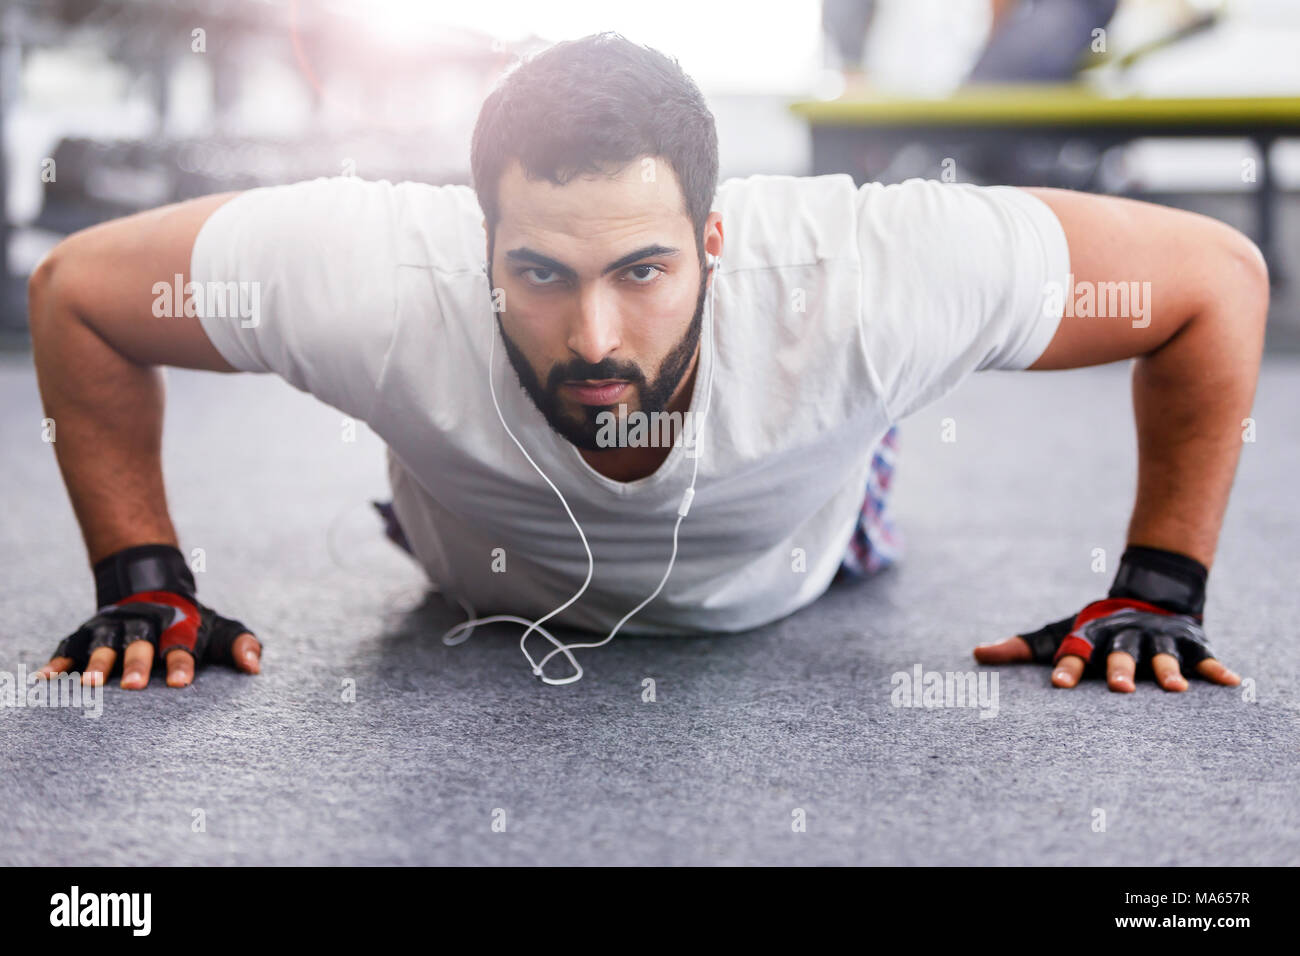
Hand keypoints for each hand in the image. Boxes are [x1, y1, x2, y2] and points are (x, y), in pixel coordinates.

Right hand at [37, 600, 261, 689]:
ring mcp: (115, 627)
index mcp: (179, 627)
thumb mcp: (222, 629)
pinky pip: (71, 646)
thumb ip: (242, 645)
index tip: (182, 683)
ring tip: (90, 683)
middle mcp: (145, 626)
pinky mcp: (89, 631)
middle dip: (136, 664)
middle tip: (133, 687)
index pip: (182, 645)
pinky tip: (46, 678)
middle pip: (141, 645)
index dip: (182, 663)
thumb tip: (255, 666)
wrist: (153, 588)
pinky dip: (59, 661)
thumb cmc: (193, 623)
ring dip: (97, 662)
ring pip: (105, 644)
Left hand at [974, 597, 1239, 692]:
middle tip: (1119, 687)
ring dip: (1168, 670)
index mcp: (1091, 636)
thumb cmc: (1094, 627)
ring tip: (1175, 689)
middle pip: (1120, 655)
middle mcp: (1124, 637)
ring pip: (1162, 656)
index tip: (1059, 684)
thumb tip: (977, 653)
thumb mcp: (1059, 632)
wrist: (1148, 595)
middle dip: (1120, 669)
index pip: (1074, 652)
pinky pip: (1205, 659)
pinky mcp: (1190, 644)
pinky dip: (1216, 670)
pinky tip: (1231, 683)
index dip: (1067, 667)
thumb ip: (1021, 647)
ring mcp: (1158, 639)